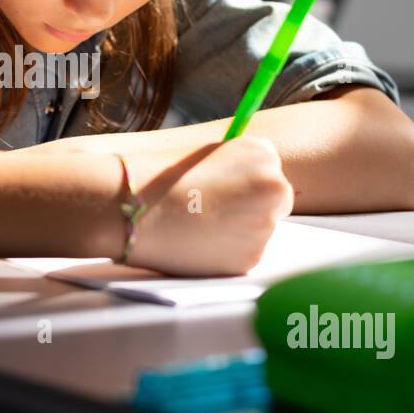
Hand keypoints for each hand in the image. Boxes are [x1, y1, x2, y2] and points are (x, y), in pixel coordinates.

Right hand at [117, 136, 293, 276]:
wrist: (137, 209)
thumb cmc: (163, 178)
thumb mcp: (206, 155)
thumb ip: (235, 166)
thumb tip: (249, 182)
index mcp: (263, 154)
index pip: (271, 171)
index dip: (247, 182)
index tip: (225, 187)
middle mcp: (274, 188)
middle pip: (276, 201)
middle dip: (252, 207)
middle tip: (214, 210)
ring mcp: (265, 226)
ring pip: (259, 230)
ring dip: (238, 231)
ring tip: (198, 224)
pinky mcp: (250, 258)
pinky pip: (245, 255)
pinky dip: (227, 252)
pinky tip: (198, 241)